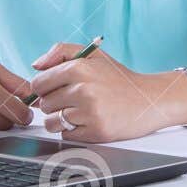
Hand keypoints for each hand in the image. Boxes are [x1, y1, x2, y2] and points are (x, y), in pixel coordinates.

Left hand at [28, 41, 186, 141]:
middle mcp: (84, 89)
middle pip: (43, 104)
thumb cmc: (119, 79)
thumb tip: (36, 65)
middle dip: (55, 103)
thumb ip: (61, 51)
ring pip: (51, 122)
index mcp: (80, 67)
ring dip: (62, 119)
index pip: (38, 83)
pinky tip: (91, 121)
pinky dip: (75, 131)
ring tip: (82, 111)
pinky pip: (66, 135)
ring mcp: (90, 111)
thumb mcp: (93, 55)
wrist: (149, 99)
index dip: (45, 87)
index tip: (58, 88)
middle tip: (76, 100)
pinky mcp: (96, 131)